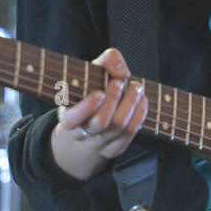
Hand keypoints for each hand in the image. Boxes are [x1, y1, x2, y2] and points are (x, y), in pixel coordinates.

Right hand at [49, 47, 148, 181]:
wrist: (88, 120)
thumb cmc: (90, 90)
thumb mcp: (92, 71)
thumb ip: (107, 61)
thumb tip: (123, 72)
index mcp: (68, 116)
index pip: (73, 119)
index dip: (87, 107)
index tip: (99, 92)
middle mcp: (81, 133)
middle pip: (100, 123)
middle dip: (114, 100)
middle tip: (120, 82)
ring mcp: (97, 144)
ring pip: (118, 127)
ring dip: (130, 104)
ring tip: (136, 87)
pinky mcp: (113, 149)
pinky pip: (129, 134)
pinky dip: (139, 115)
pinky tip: (142, 101)